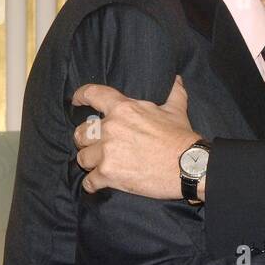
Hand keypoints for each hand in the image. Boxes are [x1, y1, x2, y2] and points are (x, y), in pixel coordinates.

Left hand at [71, 76, 200, 196]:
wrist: (188, 166)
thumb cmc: (181, 138)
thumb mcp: (176, 110)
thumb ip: (173, 93)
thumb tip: (177, 80)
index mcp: (123, 109)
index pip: (92, 95)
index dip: (80, 96)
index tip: (76, 101)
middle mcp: (110, 129)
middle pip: (81, 133)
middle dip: (86, 140)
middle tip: (96, 146)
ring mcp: (106, 152)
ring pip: (82, 158)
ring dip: (90, 162)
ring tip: (100, 166)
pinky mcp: (108, 174)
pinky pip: (89, 181)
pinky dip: (93, 184)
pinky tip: (99, 184)